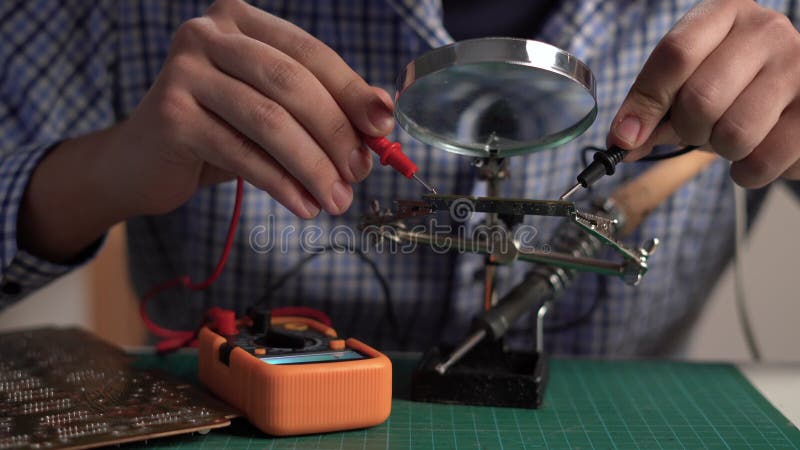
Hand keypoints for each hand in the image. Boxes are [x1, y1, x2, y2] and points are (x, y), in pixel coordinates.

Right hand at [117, 0, 392, 216]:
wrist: (143, 162)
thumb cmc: (219, 132)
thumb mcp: (272, 112)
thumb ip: (320, 108)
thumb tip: (381, 122)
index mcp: (241, 21)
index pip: (311, 53)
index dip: (352, 91)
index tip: (384, 127)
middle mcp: (208, 34)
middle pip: (292, 84)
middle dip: (335, 133)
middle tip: (360, 173)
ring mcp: (184, 70)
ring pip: (269, 121)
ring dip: (312, 166)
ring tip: (336, 200)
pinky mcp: (170, 114)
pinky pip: (241, 154)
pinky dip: (280, 184)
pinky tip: (303, 206)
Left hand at [608, 0, 799, 187]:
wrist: (795, 96)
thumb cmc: (733, 88)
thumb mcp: (689, 84)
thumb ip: (654, 108)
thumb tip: (623, 139)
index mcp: (724, 13)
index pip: (675, 54)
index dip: (644, 102)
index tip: (624, 136)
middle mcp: (766, 31)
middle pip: (700, 99)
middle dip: (687, 131)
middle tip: (697, 130)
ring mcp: (799, 67)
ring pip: (734, 134)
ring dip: (720, 151)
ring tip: (731, 137)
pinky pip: (764, 160)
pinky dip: (747, 172)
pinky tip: (755, 152)